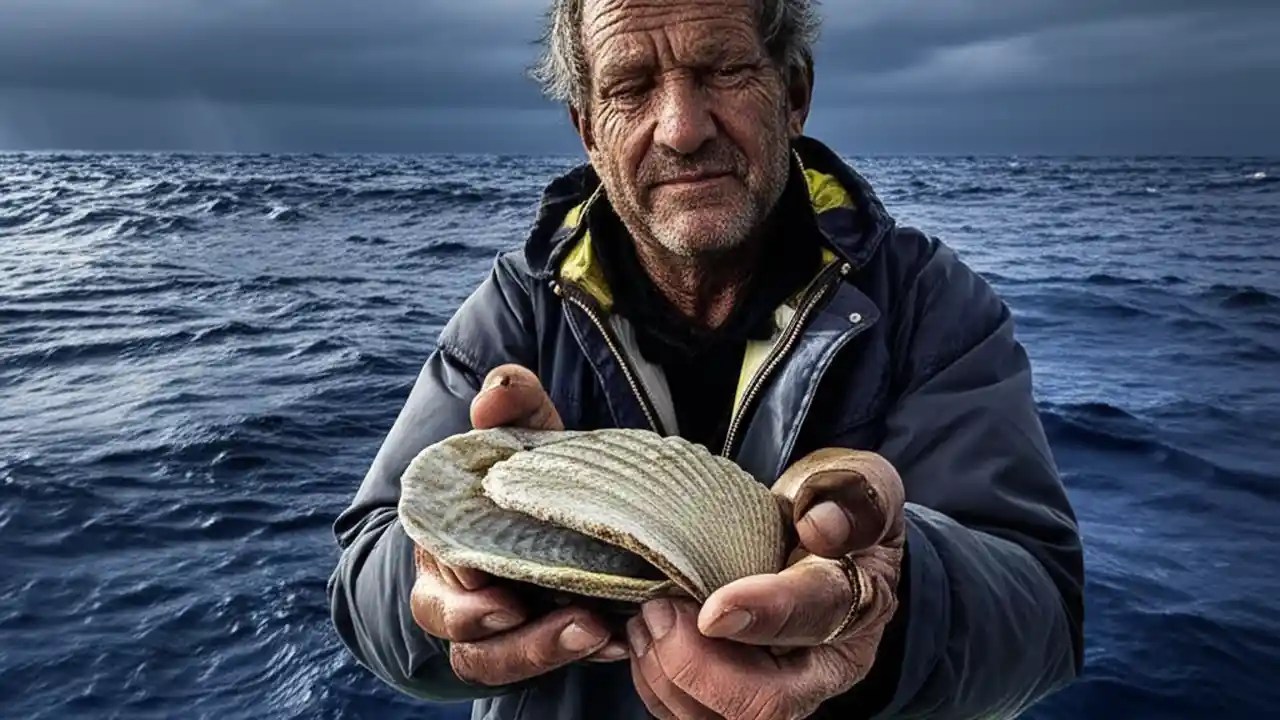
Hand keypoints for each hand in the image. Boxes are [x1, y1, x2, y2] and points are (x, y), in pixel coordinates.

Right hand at [409, 364, 628, 685]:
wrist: (559, 505)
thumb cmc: (530, 469)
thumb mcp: (525, 432)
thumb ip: (514, 403)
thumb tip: (497, 390)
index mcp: (445, 542)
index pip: (439, 578)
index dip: (462, 592)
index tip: (493, 582)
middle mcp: (461, 594)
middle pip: (466, 636)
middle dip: (514, 638)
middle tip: (574, 621)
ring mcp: (498, 628)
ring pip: (500, 661)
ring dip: (548, 651)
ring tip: (601, 633)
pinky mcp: (536, 643)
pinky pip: (547, 664)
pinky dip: (583, 654)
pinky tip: (622, 644)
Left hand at [625, 448, 905, 718]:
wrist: (820, 531)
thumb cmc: (835, 504)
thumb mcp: (858, 480)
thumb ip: (850, 495)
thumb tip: (821, 525)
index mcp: (859, 603)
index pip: (816, 617)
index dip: (762, 615)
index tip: (711, 609)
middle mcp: (824, 664)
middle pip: (767, 705)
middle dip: (697, 667)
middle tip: (657, 610)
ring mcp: (781, 689)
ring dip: (667, 677)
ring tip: (646, 618)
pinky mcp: (738, 697)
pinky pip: (691, 716)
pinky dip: (656, 685)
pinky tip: (644, 640)